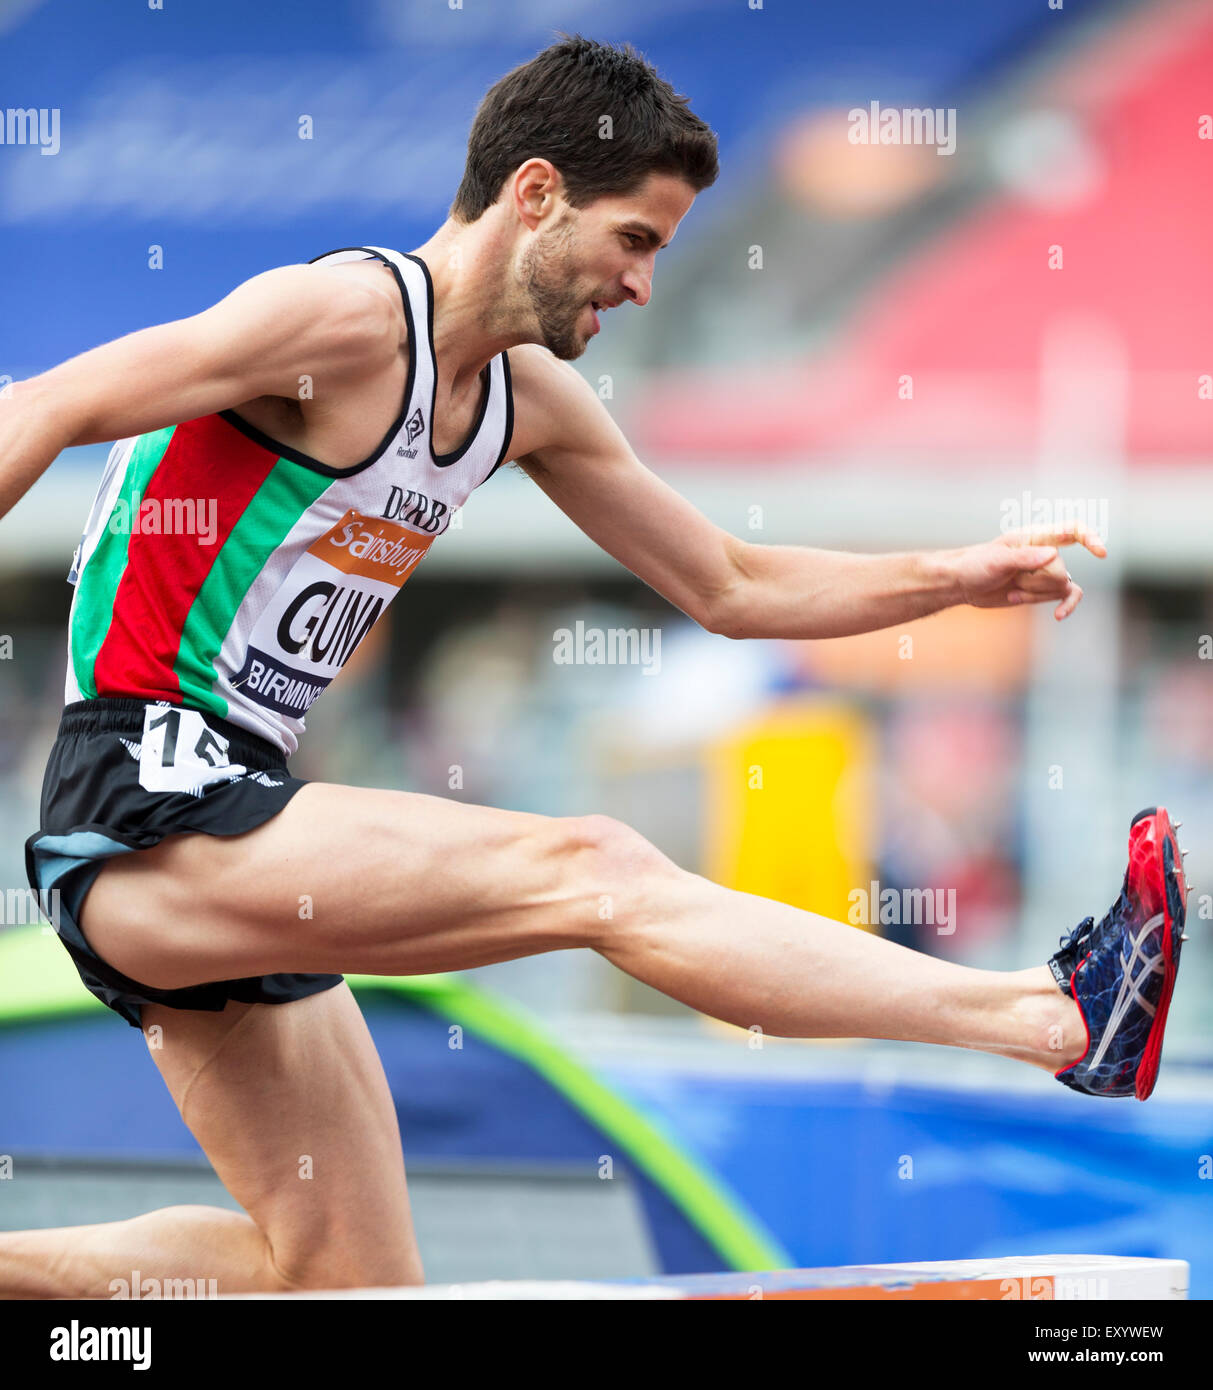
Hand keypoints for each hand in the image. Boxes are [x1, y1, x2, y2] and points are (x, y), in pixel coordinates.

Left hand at [954, 525, 1106, 620]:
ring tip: (1010, 590)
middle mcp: (1046, 551)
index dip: (1090, 538)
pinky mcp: (1044, 589)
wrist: (962, 584)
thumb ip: (1023, 558)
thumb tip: (1053, 554)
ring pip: (1060, 587)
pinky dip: (1066, 606)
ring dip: (1034, 595)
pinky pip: (1067, 596)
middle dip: (1035, 582)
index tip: (1100, 553)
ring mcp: (1047, 571)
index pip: (1072, 530)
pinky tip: (1059, 616)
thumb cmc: (975, 565)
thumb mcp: (995, 561)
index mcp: (1035, 536)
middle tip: (1010, 579)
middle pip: (1060, 571)